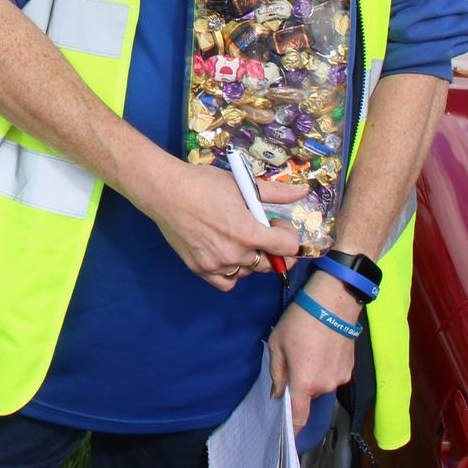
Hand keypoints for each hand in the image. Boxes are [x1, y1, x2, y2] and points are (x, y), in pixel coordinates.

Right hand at [126, 155, 304, 292]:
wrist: (165, 192)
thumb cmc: (203, 184)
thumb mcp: (241, 184)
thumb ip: (275, 192)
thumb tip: (303, 191)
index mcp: (249, 232)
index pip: (287, 248)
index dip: (288, 234)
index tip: (276, 223)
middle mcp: (235, 253)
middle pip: (270, 263)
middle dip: (272, 248)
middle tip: (259, 230)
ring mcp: (217, 264)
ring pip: (249, 272)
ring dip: (252, 259)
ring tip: (239, 239)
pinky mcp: (200, 268)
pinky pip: (227, 283)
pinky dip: (233, 273)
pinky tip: (228, 255)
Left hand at [267, 270, 362, 430]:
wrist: (335, 301)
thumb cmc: (300, 320)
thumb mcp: (277, 344)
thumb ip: (277, 374)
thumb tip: (278, 394)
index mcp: (305, 382)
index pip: (299, 416)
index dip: (293, 430)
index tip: (288, 438)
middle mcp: (325, 386)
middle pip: (309, 396)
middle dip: (300, 385)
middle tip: (293, 360)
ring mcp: (340, 378)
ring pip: (321, 385)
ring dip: (313, 375)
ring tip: (309, 349)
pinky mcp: (350, 369)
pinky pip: (332, 376)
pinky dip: (325, 368)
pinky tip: (321, 348)